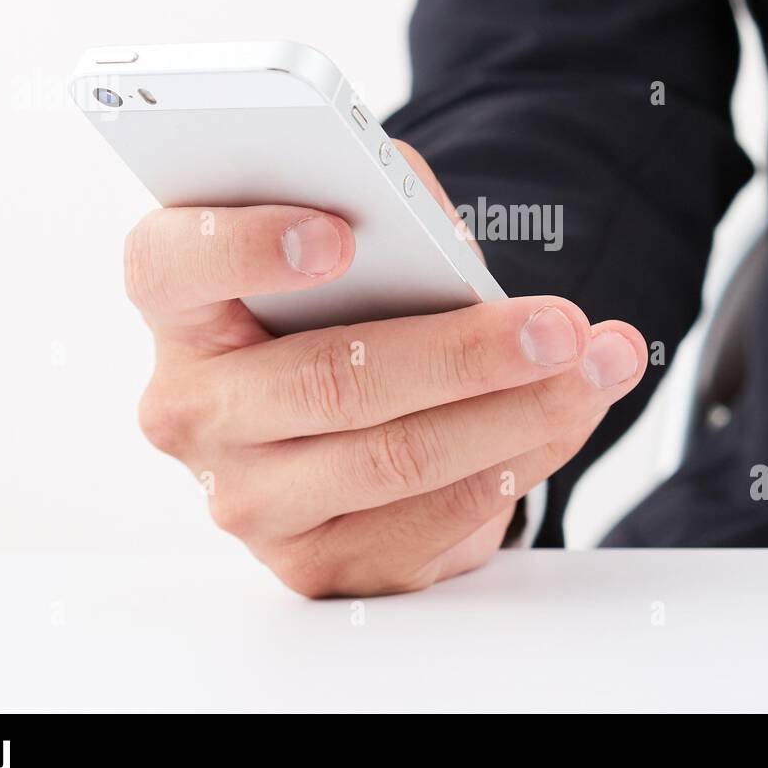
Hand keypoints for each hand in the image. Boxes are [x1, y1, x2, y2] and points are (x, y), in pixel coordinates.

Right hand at [125, 143, 647, 596]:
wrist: (361, 420)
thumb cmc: (352, 304)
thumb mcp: (364, 235)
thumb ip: (382, 204)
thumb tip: (431, 229)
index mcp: (182, 309)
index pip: (170, 267)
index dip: (245, 247)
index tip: (339, 235)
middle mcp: (194, 410)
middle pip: (327, 381)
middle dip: (463, 353)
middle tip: (558, 327)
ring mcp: (247, 499)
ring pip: (394, 459)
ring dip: (518, 413)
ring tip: (597, 367)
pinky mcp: (313, 563)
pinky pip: (428, 521)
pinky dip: (516, 463)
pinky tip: (565, 419)